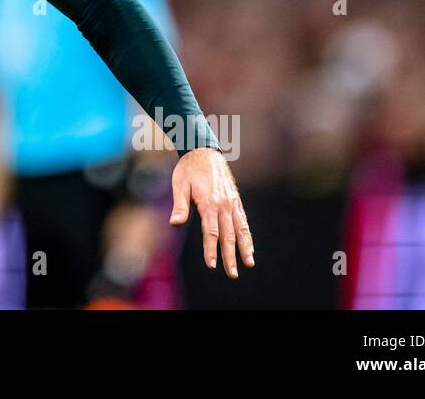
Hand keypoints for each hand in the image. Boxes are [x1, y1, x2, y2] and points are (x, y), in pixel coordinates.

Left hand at [169, 147, 254, 278]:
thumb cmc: (188, 168)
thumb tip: (174, 223)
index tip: (212, 265)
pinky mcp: (236, 200)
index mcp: (209, 203)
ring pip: (241, 229)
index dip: (211, 250)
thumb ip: (179, 206)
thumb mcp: (179, 185)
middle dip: (230, 256)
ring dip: (245, 248)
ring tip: (249, 264)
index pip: (211, 232)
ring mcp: (232, 203)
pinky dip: (247, 235)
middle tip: (232, 274)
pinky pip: (244, 221)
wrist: (204, 150)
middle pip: (228, 235)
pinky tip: (249, 247)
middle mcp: (224, 205)